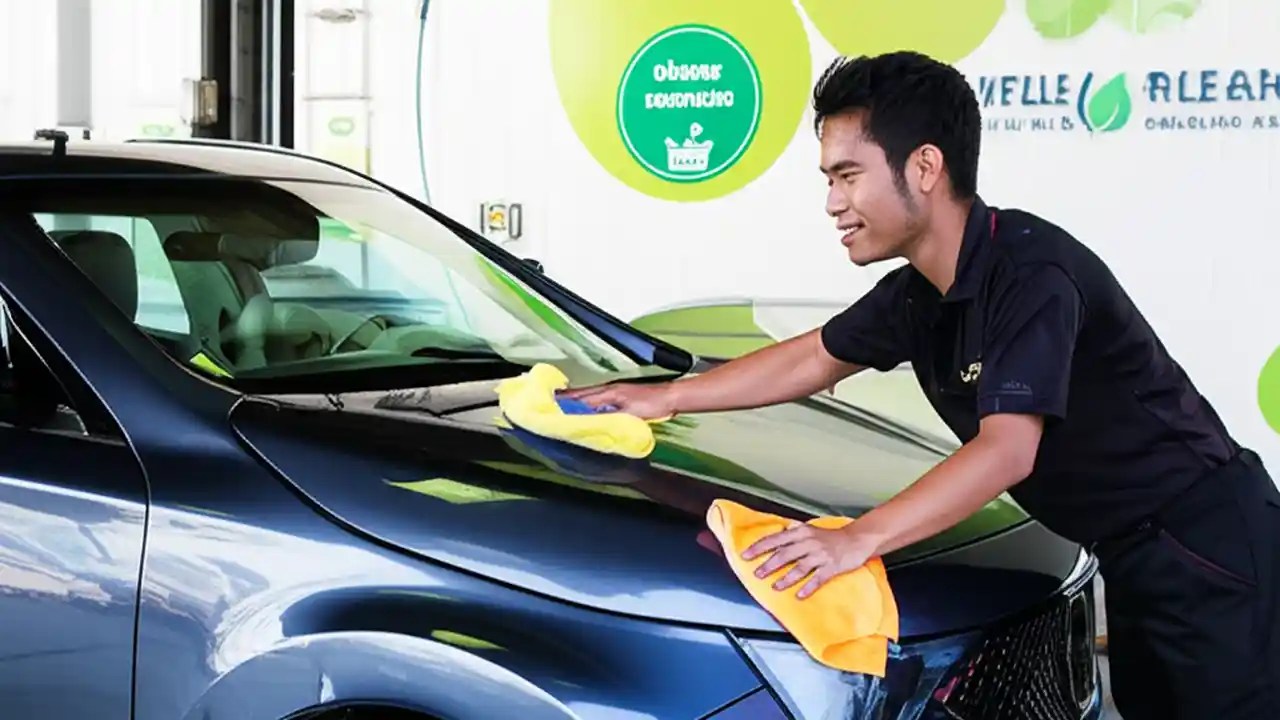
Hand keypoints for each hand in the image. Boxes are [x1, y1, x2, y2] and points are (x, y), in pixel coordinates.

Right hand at [561, 381, 676, 420]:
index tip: (550, 405)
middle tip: (549, 401)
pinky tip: (586, 404)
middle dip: (566, 397)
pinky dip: (587, 399)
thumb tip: (590, 421)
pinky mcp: (622, 393)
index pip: (582, 399)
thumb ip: (609, 417)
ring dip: (575, 397)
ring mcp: (616, 389)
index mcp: (609, 393)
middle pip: (583, 393)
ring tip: (561, 401)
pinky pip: (598, 395)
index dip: (566, 403)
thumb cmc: (653, 405)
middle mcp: (609, 388)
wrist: (671, 396)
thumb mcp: (630, 415)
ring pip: (590, 393)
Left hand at [742, 521, 880, 598]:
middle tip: (757, 574)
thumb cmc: (831, 537)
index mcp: (801, 532)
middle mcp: (809, 542)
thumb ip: (794, 532)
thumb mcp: (810, 530)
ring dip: (786, 578)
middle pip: (785, 554)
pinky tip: (799, 595)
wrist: (856, 539)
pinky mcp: (831, 567)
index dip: (759, 547)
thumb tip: (778, 533)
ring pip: (799, 568)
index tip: (745, 555)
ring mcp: (820, 555)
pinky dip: (808, 587)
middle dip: (769, 565)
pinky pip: (817, 579)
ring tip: (775, 587)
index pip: (775, 539)